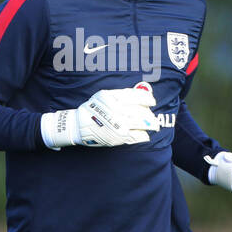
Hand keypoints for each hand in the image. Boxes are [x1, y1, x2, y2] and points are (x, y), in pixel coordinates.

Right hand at [40, 82, 158, 148]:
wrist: (77, 126)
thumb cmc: (92, 109)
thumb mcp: (104, 96)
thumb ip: (121, 95)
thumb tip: (142, 95)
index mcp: (114, 98)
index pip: (137, 97)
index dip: (147, 99)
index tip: (152, 102)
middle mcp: (117, 110)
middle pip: (141, 111)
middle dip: (150, 115)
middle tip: (153, 118)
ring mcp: (119, 123)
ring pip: (142, 123)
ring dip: (150, 125)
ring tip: (153, 126)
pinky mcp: (118, 136)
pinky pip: (137, 136)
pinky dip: (143, 136)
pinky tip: (144, 135)